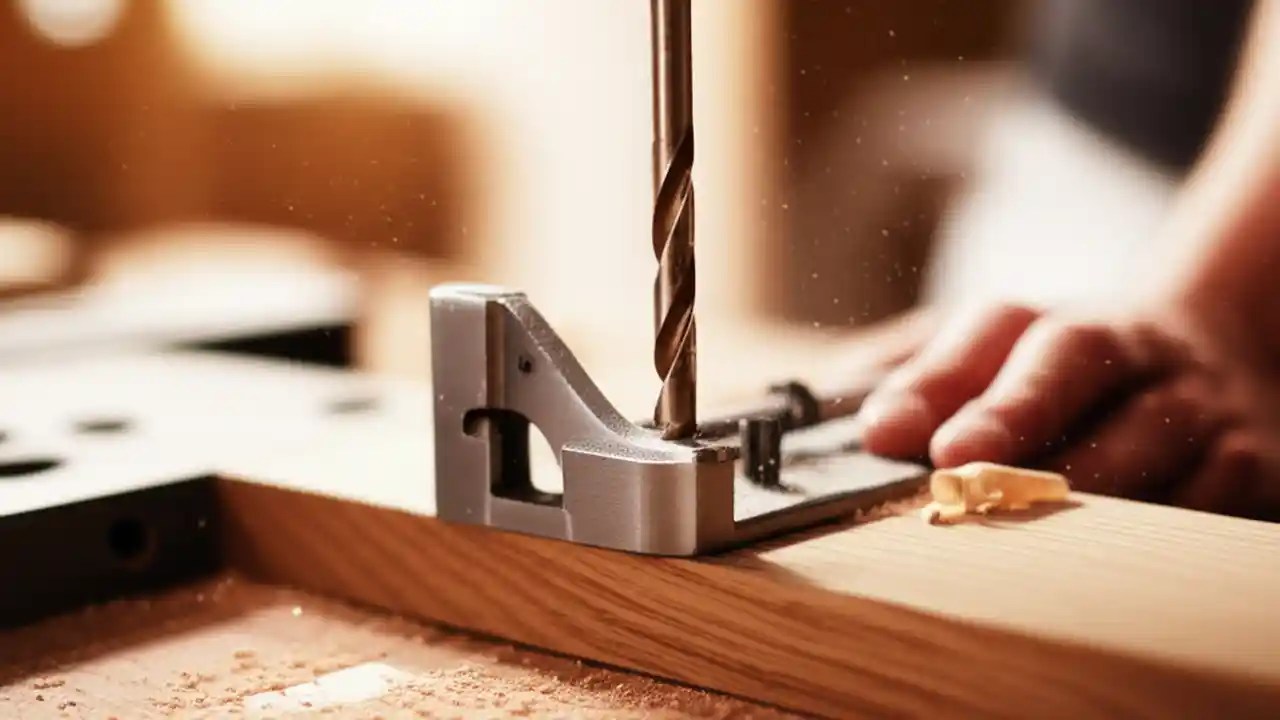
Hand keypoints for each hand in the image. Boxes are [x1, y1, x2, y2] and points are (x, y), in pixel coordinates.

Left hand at [857, 301, 1279, 519]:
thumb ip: (909, 371)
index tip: (885, 432)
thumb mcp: (986, 351)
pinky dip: (1155, 534)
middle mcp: (1127, 346)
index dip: (935, 380)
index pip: (990, 333)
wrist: (1213, 352)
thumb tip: (824, 401)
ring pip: (1143, 438)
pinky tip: (1102, 565)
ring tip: (1017, 530)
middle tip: (954, 462)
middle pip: (1071, 360)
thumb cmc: (1062, 371)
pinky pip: (1205, 505)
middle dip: (1012, 410)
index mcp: (1048, 322)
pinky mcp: (1248, 467)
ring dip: (1080, 485)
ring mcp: (1193, 403)